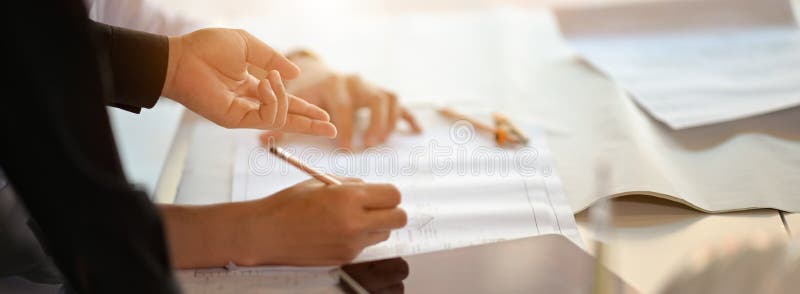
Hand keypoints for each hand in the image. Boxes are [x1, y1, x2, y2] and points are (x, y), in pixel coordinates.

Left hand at [161, 29, 335, 136]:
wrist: (181, 58)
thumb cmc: (208, 48)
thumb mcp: (248, 45)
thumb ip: (273, 59)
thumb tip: (296, 74)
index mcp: (252, 86)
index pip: (285, 101)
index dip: (305, 108)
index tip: (325, 116)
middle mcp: (250, 103)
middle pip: (287, 118)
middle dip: (310, 124)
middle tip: (331, 129)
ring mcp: (243, 113)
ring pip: (280, 118)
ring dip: (285, 99)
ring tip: (273, 80)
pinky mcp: (237, 120)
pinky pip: (267, 116)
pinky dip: (274, 101)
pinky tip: (266, 85)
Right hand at [235, 178, 405, 265]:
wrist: (266, 233)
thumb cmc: (289, 204)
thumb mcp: (321, 183)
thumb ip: (351, 185)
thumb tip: (372, 188)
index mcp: (348, 197)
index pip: (393, 195)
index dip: (388, 193)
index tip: (380, 194)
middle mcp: (354, 222)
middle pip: (399, 218)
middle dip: (392, 211)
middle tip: (376, 207)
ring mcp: (351, 243)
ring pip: (384, 233)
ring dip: (376, 225)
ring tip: (352, 219)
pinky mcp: (345, 257)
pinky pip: (365, 245)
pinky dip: (358, 238)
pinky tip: (337, 231)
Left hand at [271, 51, 421, 148]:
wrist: (319, 74)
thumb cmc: (304, 93)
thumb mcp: (293, 102)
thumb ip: (281, 120)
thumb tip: (261, 139)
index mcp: (333, 83)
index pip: (342, 105)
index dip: (345, 126)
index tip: (345, 147)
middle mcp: (354, 81)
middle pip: (372, 98)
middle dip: (372, 122)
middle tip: (369, 144)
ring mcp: (371, 86)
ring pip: (388, 98)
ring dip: (389, 120)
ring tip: (382, 141)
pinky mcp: (381, 94)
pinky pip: (399, 104)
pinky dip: (407, 117)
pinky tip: (415, 132)